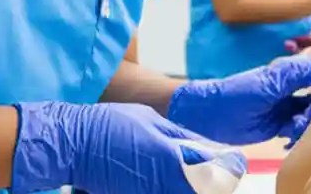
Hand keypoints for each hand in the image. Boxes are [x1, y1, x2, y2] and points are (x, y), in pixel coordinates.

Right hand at [11, 101, 246, 193]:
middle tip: (218, 173)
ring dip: (197, 189)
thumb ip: (182, 139)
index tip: (235, 162)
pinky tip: (174, 182)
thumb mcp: (153, 123)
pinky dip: (175, 190)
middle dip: (216, 184)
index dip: (232, 169)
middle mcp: (164, 184)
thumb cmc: (112, 126)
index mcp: (173, 158)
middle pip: (206, 193)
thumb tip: (210, 148)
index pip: (219, 174)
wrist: (74, 146)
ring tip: (198, 177)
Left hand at [169, 55, 310, 144]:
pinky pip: (299, 127)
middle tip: (305, 119)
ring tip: (294, 129)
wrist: (213, 116)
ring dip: (308, 122)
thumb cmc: (238, 94)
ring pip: (310, 113)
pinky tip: (289, 137)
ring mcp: (286, 106)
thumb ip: (291, 75)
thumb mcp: (266, 83)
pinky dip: (299, 132)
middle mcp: (290, 88)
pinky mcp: (281, 123)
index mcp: (288, 73)